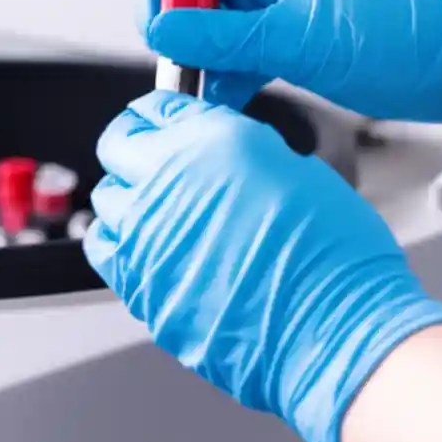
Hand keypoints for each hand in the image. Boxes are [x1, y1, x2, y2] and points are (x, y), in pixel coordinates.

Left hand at [84, 90, 441, 441]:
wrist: (333, 332)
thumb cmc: (335, 258)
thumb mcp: (300, 171)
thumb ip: (243, 154)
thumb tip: (222, 158)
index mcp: (211, 141)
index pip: (155, 109)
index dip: (161, 117)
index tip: (164, 125)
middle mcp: (167, 181)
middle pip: (117, 147)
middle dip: (135, 150)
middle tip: (158, 164)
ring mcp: (144, 235)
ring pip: (107, 201)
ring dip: (129, 200)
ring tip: (162, 214)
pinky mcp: (137, 284)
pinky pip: (107, 251)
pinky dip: (121, 244)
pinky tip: (152, 250)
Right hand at [141, 0, 441, 120]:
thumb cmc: (396, 39)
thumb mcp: (296, 39)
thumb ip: (222, 36)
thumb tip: (160, 29)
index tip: (163, 29)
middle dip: (177, 32)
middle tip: (184, 69)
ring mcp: (274, 13)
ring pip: (209, 31)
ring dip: (199, 62)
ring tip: (205, 95)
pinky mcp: (286, 46)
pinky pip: (235, 58)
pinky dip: (224, 80)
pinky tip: (225, 104)